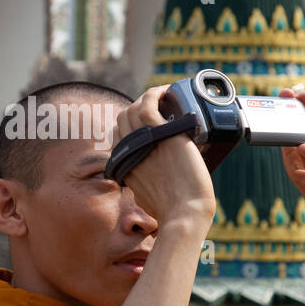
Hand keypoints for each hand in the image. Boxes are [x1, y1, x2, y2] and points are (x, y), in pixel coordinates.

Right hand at [113, 85, 215, 232]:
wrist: (185, 214)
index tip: (149, 123)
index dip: (131, 126)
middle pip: (123, 120)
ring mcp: (141, 142)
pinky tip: (166, 91)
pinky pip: (148, 104)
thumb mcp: (148, 199)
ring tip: (165, 97)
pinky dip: (155, 94)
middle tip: (160, 108)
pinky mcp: (160, 134)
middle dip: (138, 110)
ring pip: (133, 109)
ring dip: (147, 98)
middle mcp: (127, 152)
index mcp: (123, 166)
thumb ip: (145, 187)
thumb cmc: (174, 213)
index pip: (119, 136)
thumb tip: (153, 185)